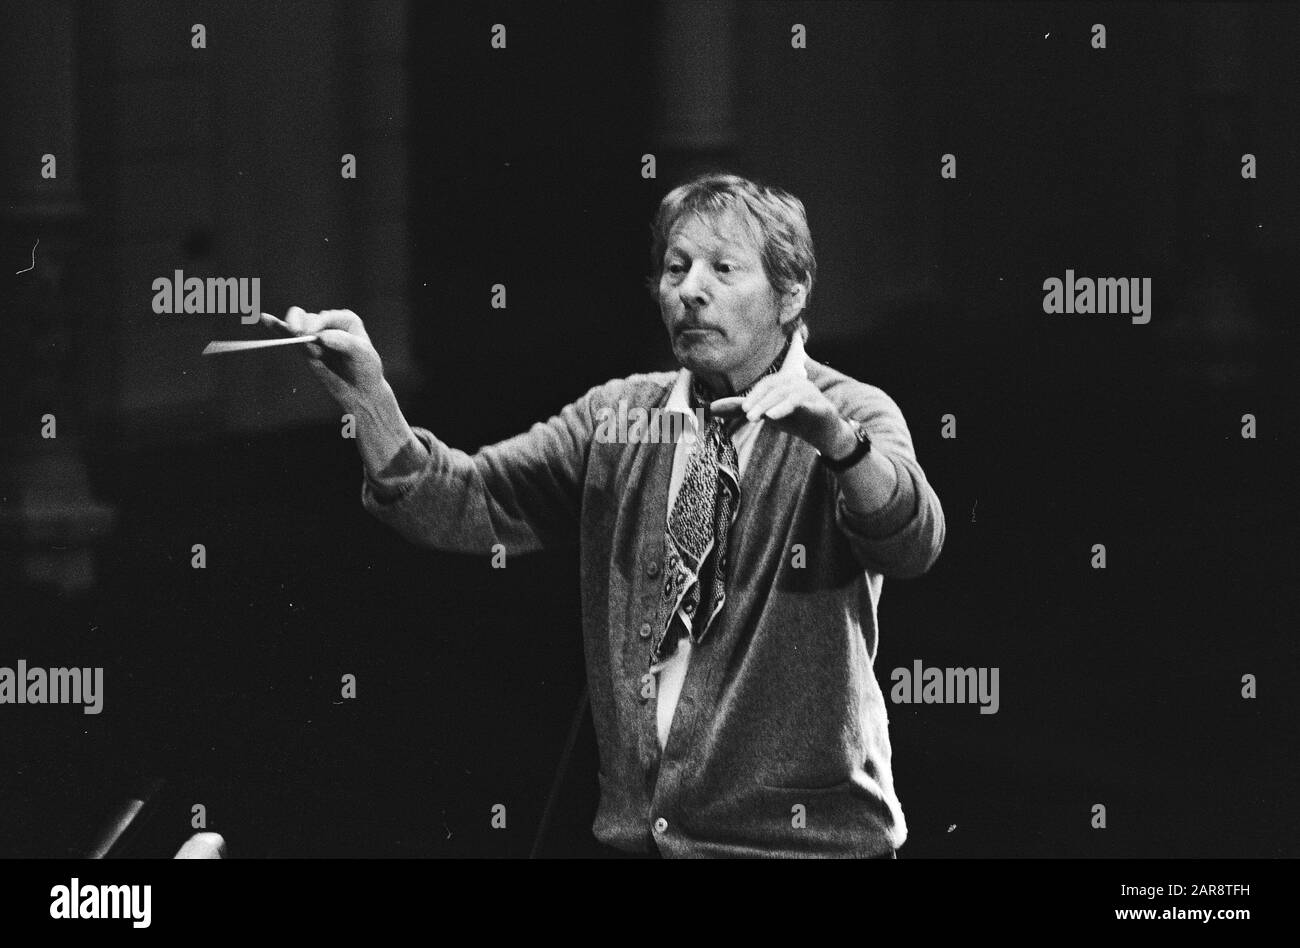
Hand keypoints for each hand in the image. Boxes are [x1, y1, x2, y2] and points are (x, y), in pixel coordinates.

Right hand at [263, 308, 386, 407]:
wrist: (360, 391)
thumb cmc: (365, 368)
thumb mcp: (362, 353)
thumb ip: (343, 342)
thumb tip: (321, 337)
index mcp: (345, 319)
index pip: (324, 317)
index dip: (317, 326)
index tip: (319, 340)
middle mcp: (328, 323)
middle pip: (306, 319)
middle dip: (303, 331)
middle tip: (309, 345)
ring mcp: (314, 335)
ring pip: (295, 326)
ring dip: (296, 337)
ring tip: (315, 354)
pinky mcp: (304, 347)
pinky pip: (287, 334)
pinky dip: (276, 326)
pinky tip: (265, 318)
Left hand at [710, 376, 855, 457]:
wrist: (825, 433)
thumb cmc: (795, 419)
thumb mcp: (766, 413)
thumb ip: (741, 408)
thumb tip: (710, 408)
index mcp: (784, 381)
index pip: (766, 383)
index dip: (753, 395)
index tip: (741, 409)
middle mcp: (797, 382)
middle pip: (775, 386)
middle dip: (759, 400)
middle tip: (747, 415)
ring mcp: (810, 392)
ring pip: (786, 393)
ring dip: (770, 404)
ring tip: (757, 417)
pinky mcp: (820, 405)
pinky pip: (801, 401)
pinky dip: (786, 407)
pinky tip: (774, 417)